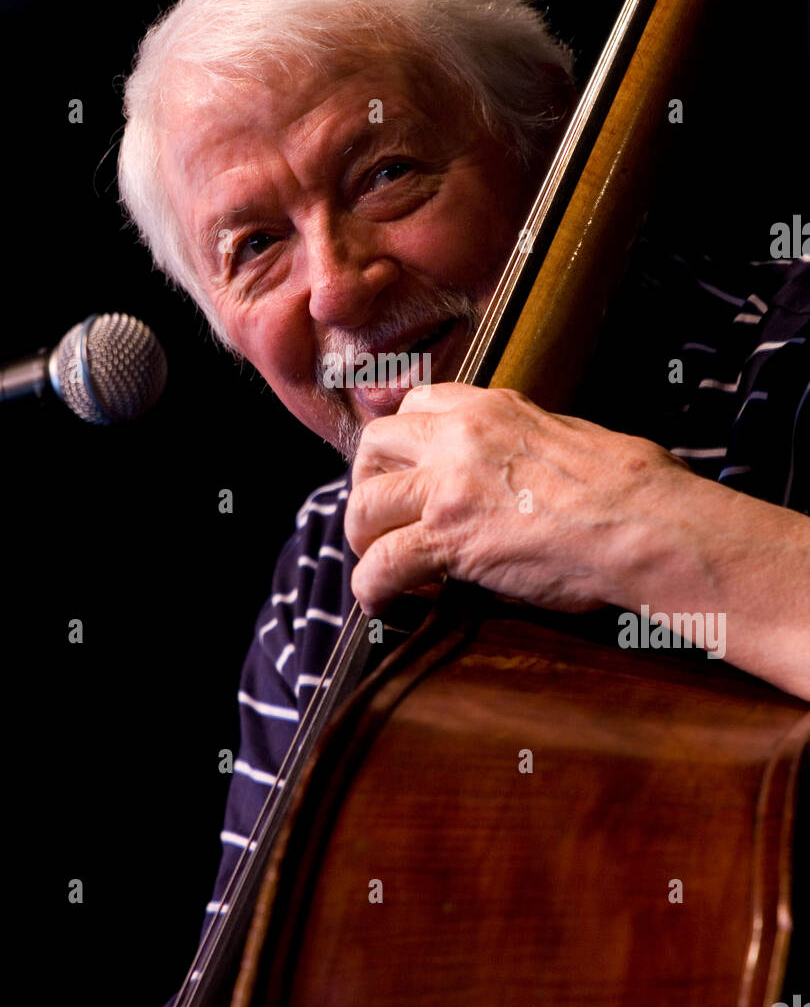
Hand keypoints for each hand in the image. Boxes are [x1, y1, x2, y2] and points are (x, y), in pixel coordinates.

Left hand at [345, 382, 689, 614]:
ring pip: (364, 504)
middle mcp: (459, 437)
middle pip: (374, 445)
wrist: (645, 523)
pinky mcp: (448, 538)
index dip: (401, 442)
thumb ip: (524, 443)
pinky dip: (370, 586)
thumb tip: (514, 469)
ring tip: (374, 562)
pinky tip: (378, 602)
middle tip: (379, 516)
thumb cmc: (630, 487)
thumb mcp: (570, 436)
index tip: (402, 469)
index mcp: (492, 409)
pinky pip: (382, 562)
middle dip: (366, 482)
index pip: (417, 404)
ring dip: (362, 538)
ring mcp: (448, 486)